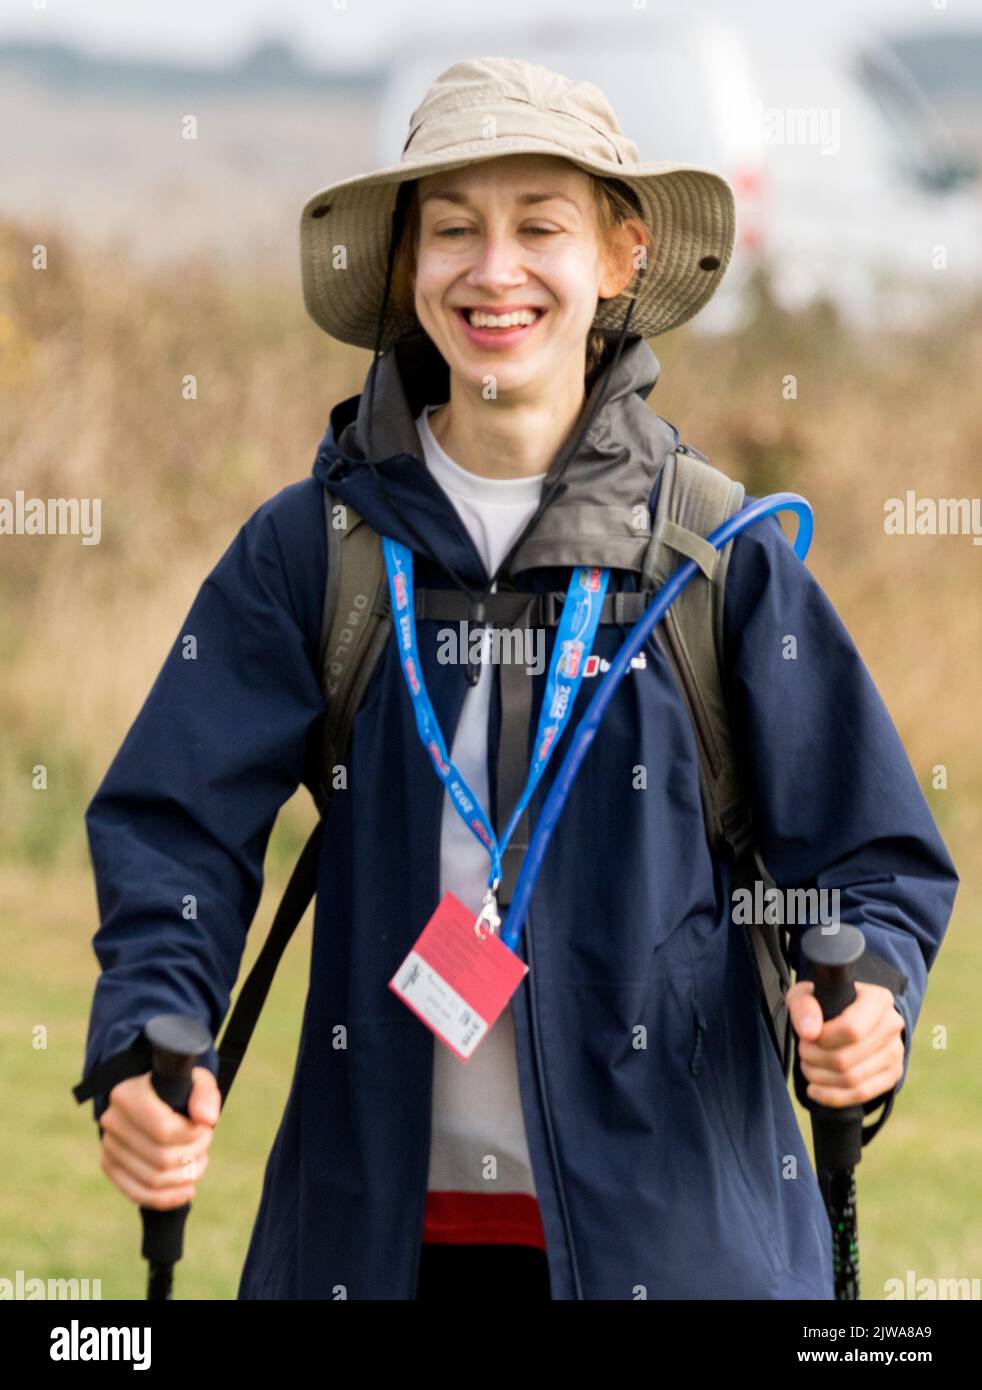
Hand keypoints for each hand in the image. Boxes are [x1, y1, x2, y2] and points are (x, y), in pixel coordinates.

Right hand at [98, 1065, 220, 1209]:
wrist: (153, 1098)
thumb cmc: (178, 1089)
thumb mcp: (197, 1081)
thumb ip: (205, 1095)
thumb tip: (207, 1119)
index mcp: (127, 1095)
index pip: (165, 1130)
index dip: (193, 1135)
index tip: (204, 1126)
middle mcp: (111, 1120)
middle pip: (161, 1158)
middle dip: (193, 1155)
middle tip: (205, 1142)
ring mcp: (108, 1146)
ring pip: (153, 1179)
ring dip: (185, 1176)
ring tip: (199, 1161)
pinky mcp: (109, 1166)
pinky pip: (138, 1194)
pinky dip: (167, 1198)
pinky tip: (187, 1191)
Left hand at [787, 980, 905, 1107]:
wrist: (848, 1014)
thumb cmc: (824, 1003)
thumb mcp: (806, 995)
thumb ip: (803, 1006)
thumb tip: (809, 1033)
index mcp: (877, 999)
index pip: (850, 1030)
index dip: (823, 1039)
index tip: (807, 1036)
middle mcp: (892, 1024)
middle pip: (847, 1058)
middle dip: (815, 1059)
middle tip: (803, 1051)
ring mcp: (895, 1051)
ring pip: (853, 1079)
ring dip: (820, 1077)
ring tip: (807, 1066)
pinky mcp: (893, 1073)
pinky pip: (863, 1094)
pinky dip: (833, 1096)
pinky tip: (814, 1090)